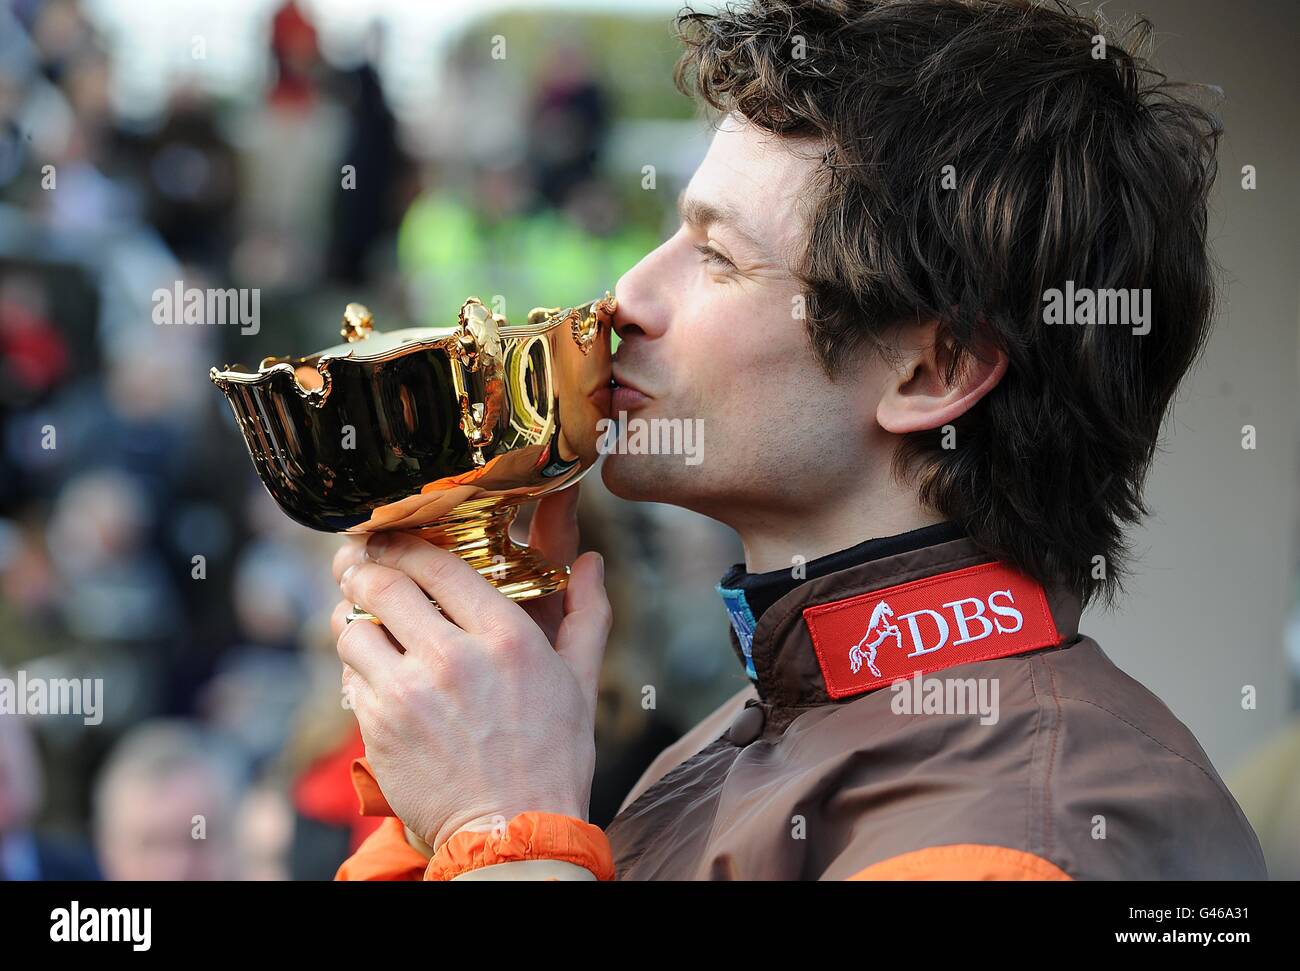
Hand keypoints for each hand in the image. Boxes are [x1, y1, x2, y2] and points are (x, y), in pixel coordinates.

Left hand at [329, 498, 609, 854]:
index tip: (393, 539)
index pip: (436, 563)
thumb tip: (594, 563)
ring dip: (354, 619)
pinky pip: (351, 675)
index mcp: (505, 636)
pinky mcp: (379, 726)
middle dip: (366, 570)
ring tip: (365, 621)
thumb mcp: (580, 681)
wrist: (513, 834)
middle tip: (363, 567)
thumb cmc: (552, 757)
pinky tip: (376, 670)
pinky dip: (358, 666)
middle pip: (383, 583)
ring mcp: (409, 692)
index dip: (404, 543)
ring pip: (353, 627)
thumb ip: (587, 613)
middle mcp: (453, 655)